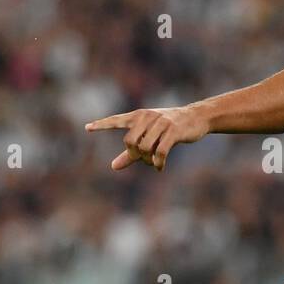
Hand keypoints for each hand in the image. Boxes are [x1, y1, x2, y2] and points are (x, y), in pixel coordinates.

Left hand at [85, 105, 208, 170]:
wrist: (196, 117)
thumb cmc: (169, 127)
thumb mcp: (150, 137)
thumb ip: (130, 152)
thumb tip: (113, 167)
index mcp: (138, 116)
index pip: (116, 120)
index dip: (102, 125)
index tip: (87, 129)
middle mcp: (147, 117)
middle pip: (130, 142)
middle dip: (135, 155)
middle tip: (144, 159)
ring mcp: (161, 123)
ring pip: (145, 148)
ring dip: (148, 161)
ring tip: (154, 163)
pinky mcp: (173, 131)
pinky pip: (160, 152)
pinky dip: (158, 163)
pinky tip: (160, 168)